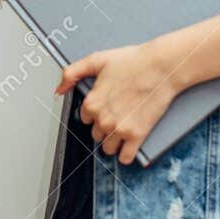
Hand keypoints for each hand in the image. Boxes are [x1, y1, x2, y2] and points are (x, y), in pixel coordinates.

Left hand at [56, 44, 183, 165]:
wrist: (161, 67)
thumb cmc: (132, 61)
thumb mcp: (96, 60)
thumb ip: (72, 73)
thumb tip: (58, 90)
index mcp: (91, 103)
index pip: (85, 118)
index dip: (96, 111)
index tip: (107, 105)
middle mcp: (102, 119)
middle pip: (96, 134)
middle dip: (105, 126)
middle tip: (119, 113)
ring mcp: (119, 130)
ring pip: (108, 148)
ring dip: (114, 142)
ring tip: (124, 128)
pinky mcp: (136, 136)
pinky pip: (125, 158)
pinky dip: (126, 155)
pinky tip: (129, 146)